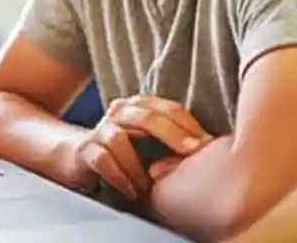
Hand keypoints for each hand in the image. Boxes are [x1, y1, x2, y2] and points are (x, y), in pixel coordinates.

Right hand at [68, 94, 211, 200]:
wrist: (84, 157)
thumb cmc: (128, 150)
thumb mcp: (152, 140)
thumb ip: (174, 138)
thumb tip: (212, 148)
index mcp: (139, 105)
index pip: (168, 108)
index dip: (189, 125)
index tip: (208, 145)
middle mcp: (118, 112)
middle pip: (144, 117)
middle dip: (171, 136)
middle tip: (190, 154)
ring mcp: (100, 129)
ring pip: (119, 139)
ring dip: (137, 165)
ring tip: (151, 185)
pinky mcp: (85, 149)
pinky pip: (102, 160)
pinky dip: (119, 176)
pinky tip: (132, 190)